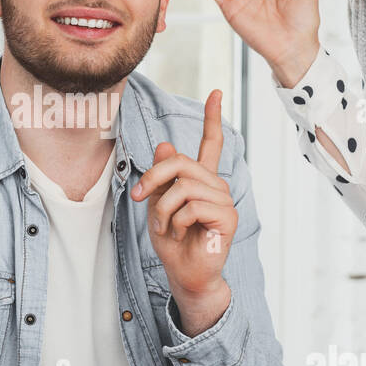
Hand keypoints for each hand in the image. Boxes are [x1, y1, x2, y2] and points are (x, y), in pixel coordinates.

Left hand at [130, 90, 235, 334]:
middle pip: (180, 162)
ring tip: (165, 227)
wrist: (184, 273)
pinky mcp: (227, 217)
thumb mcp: (157, 204)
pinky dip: (175, 222)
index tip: (216, 92)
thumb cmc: (173, 241)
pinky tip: (179, 234)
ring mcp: (224, 200)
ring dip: (162, 210)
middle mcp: (216, 185)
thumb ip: (161, 177)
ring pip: (182, 187)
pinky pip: (192, 206)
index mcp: (201, 180)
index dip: (212, 117)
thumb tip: (164, 144)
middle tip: (138, 197)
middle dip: (152, 179)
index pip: (211, 143)